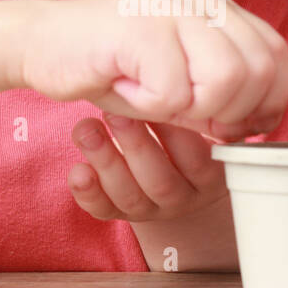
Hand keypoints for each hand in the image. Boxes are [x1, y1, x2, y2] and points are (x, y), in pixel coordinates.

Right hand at [19, 0, 287, 140]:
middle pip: (259, 72)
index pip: (275, 56)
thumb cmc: (110, 67)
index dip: (269, 101)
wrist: (43, 45)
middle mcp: (202, 2)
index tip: (238, 126)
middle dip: (232, 113)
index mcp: (217, 10)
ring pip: (226, 81)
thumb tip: (255, 126)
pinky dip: (151, 107)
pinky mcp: (143, 30)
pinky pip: (173, 94)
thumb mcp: (178, 87)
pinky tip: (128, 90)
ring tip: (158, 100)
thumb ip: (220, 99)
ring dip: (194, 110)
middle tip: (193, 118)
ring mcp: (174, 12)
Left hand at [68, 114, 227, 222]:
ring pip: (131, 195)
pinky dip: (88, 192)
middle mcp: (183, 196)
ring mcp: (153, 209)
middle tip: (115, 113)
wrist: (180, 176)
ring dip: (106, 161)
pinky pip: (104, 211)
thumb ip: (190, 108)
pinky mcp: (123, 214)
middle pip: (161, 181)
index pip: (196, 160)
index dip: (173, 132)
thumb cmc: (188, 134)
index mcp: (209, 174)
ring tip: (86, 130)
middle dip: (134, 144)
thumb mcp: (201, 124)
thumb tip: (175, 74)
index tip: (152, 101)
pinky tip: (78, 170)